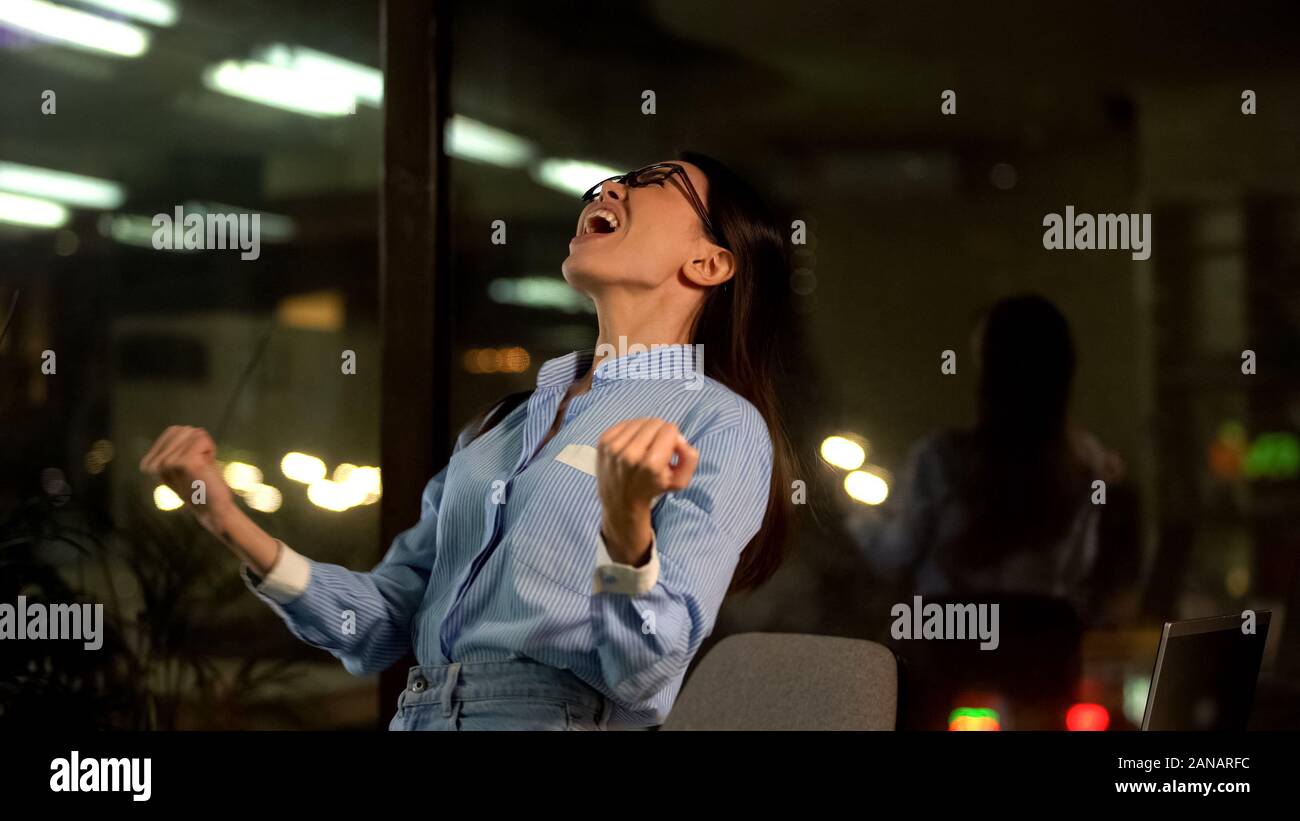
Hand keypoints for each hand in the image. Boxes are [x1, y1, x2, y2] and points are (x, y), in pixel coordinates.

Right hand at [139, 426, 235, 529]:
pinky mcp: (183, 462)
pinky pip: (202, 439)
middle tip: (200, 465)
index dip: (189, 442)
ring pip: (193, 433)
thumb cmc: (200, 485)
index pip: (172, 430)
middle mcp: (154, 463)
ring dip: (205, 447)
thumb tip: (178, 429)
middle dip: (197, 443)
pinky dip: (210, 448)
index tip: (192, 462)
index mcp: (149, 463)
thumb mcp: (179, 466)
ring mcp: (167, 462)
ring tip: (202, 466)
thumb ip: (173, 449)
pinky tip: (207, 465)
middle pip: (182, 430)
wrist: (212, 508)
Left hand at [596, 418, 698, 564]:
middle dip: (661, 433)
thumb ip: (689, 458)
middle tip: (657, 449)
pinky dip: (632, 431)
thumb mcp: (679, 481)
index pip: (670, 429)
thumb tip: (680, 439)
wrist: (620, 501)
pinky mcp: (603, 442)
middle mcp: (630, 454)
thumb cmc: (652, 488)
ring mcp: (613, 447)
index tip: (669, 451)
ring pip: (640, 421)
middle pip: (655, 423)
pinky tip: (632, 445)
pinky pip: (625, 423)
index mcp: (651, 465)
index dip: (673, 439)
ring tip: (644, 447)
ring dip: (646, 431)